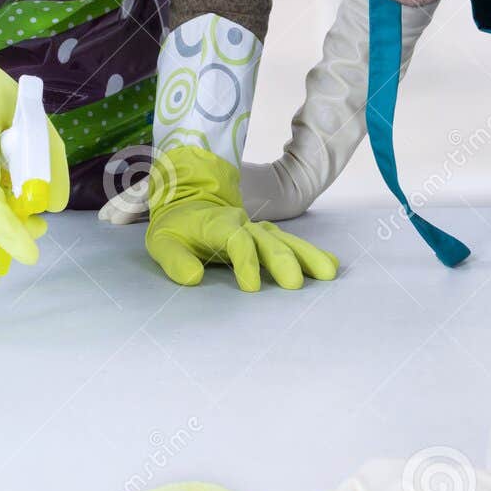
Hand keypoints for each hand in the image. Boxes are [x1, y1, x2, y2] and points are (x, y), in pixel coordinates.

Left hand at [144, 145, 338, 290]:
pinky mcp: (266, 235)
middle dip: (282, 260)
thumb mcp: (162, 243)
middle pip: (267, 240)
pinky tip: (328, 264)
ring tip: (327, 272)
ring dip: (306, 255)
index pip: (236, 240)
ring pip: (284, 240)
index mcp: (217, 224)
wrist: (187, 202)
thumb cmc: (176, 228)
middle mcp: (242, 224)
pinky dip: (309, 253)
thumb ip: (175, 260)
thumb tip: (193, 278)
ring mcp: (257, 229)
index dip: (245, 261)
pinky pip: (289, 242)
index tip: (252, 288)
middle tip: (295, 284)